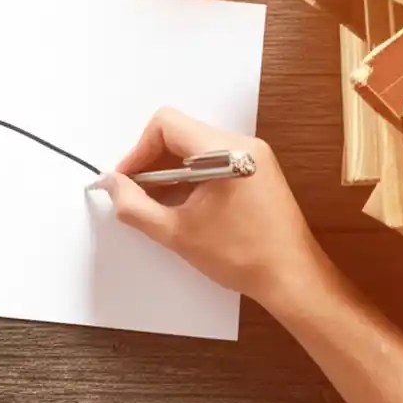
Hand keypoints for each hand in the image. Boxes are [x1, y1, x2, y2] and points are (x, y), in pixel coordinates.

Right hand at [94, 108, 333, 313]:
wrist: (292, 277)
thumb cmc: (242, 256)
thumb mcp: (176, 232)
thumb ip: (134, 206)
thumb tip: (111, 184)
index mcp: (224, 151)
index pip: (166, 125)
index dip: (138, 151)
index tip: (126, 181)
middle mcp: (242, 144)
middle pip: (180, 134)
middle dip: (152, 162)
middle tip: (136, 195)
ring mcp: (254, 156)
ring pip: (195, 148)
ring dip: (170, 171)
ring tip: (158, 205)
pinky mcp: (257, 171)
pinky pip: (213, 160)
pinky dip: (190, 177)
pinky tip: (182, 206)